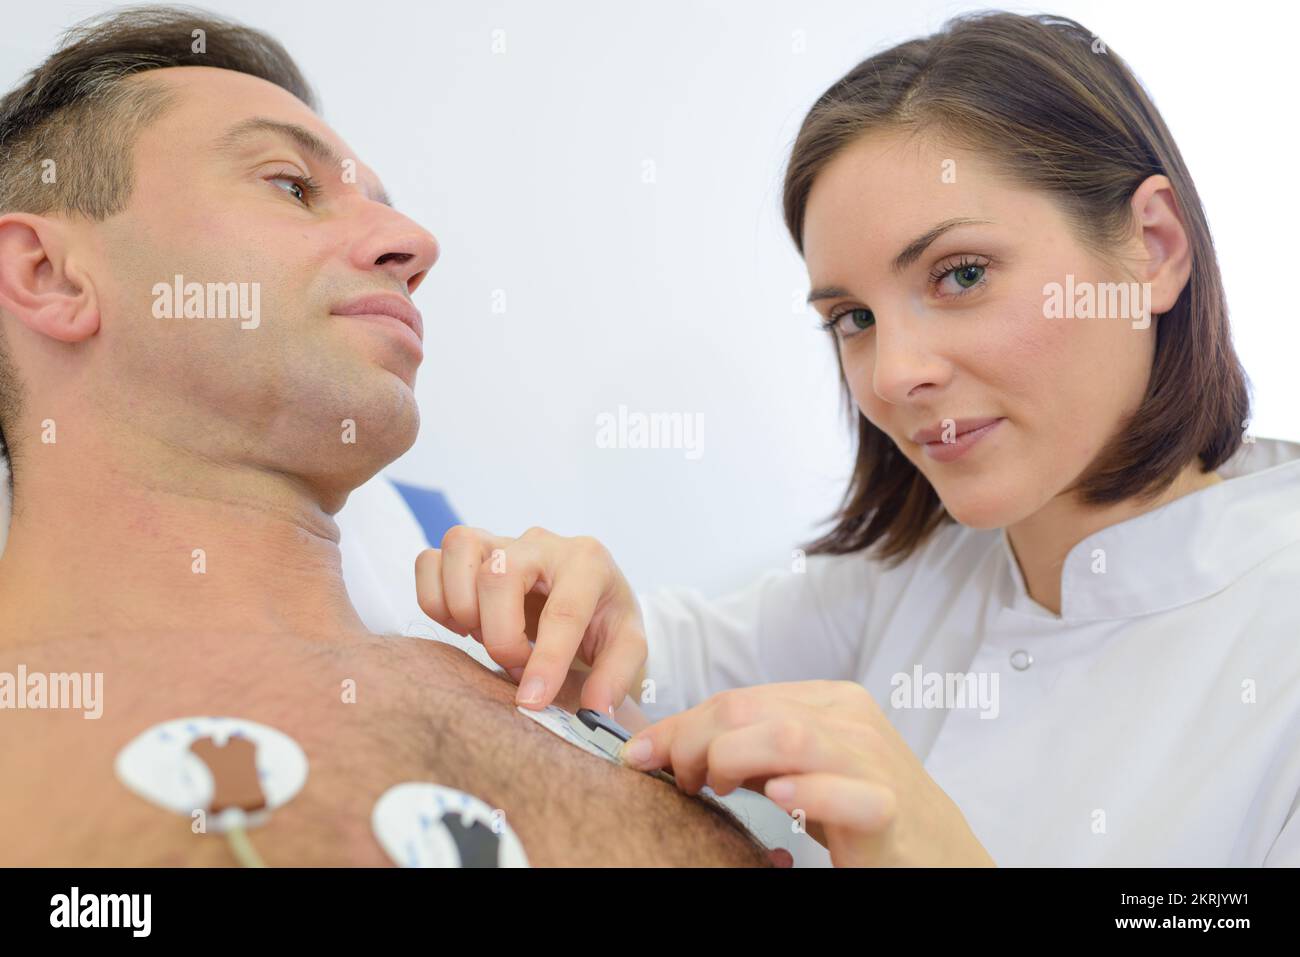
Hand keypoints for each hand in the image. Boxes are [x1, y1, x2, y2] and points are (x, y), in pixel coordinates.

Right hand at [414, 525, 646, 714]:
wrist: (587, 593)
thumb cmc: (603, 619)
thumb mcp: (626, 647)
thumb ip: (614, 678)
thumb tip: (593, 711)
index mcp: (588, 563)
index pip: (563, 610)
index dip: (546, 660)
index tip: (533, 701)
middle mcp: (541, 542)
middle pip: (498, 575)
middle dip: (500, 635)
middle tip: (515, 665)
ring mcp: (500, 539)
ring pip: (459, 550)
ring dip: (462, 607)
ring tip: (485, 637)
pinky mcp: (469, 549)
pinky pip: (428, 561)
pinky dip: (436, 599)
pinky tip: (463, 625)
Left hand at [621, 680, 995, 866]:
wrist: (936, 852)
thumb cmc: (858, 807)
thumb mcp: (797, 769)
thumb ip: (747, 750)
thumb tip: (670, 744)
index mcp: (828, 700)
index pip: (737, 697)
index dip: (680, 723)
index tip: (639, 753)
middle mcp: (850, 719)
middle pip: (751, 711)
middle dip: (694, 740)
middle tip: (677, 778)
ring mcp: (873, 759)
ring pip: (787, 736)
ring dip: (731, 758)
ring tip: (713, 787)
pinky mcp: (889, 807)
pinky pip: (845, 791)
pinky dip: (806, 791)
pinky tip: (778, 797)